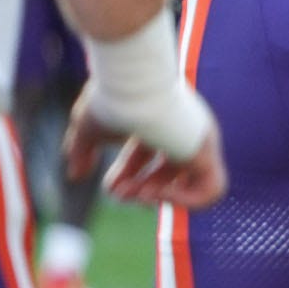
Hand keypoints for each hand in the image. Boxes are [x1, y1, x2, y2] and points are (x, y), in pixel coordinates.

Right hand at [65, 93, 226, 208]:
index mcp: (153, 123)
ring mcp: (196, 142)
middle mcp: (179, 132)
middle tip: (120, 195)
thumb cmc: (110, 102)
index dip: (127, 176)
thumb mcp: (88, 128)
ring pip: (192, 183)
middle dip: (141, 190)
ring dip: (162, 197)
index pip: (144, 156)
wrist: (131, 87)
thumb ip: (81, 151)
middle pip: (167, 171)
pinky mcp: (207, 151)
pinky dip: (186, 200)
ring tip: (138, 195)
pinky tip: (160, 193)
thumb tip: (76, 175)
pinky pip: (212, 189)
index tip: (111, 188)